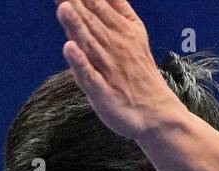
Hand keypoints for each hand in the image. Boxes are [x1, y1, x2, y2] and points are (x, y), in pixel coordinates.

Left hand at [54, 0, 182, 139]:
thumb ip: (120, 9)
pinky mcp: (103, 92)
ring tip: (63, 7)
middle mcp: (115, 46)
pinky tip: (69, 48)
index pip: (98, 5)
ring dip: (76, 26)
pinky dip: (80, 62)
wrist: (156, 112)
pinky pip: (90, 76)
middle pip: (91, 21)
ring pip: (89, 44)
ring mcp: (108, 69)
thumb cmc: (139, 71)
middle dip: (76, 3)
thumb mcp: (135, 32)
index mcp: (123, 29)